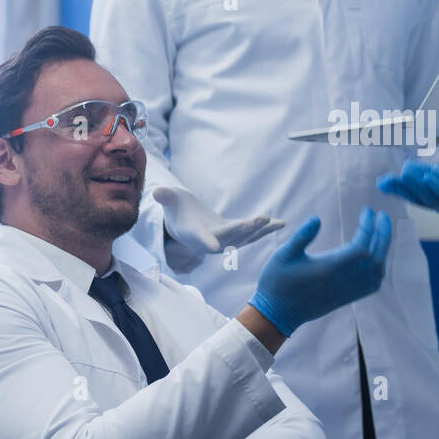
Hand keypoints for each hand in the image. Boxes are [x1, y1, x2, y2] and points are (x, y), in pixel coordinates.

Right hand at [154, 185, 284, 273]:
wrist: (186, 222)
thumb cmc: (176, 207)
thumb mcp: (170, 200)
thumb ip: (166, 197)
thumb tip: (157, 191)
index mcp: (194, 234)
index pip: (200, 239)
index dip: (207, 242)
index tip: (215, 247)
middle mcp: (211, 241)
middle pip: (227, 237)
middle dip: (241, 230)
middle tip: (255, 221)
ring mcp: (225, 240)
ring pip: (244, 237)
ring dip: (258, 230)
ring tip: (273, 221)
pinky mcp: (235, 235)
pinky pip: (252, 234)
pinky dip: (266, 229)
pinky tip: (281, 223)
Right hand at [247, 208, 391, 336]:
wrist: (276, 314)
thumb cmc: (277, 282)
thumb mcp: (283, 254)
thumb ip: (301, 236)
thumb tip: (317, 218)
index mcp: (329, 268)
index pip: (361, 247)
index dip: (368, 227)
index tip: (367, 211)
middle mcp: (342, 281)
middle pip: (375, 258)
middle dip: (382, 235)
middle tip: (382, 216)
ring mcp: (346, 292)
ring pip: (377, 271)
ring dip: (383, 250)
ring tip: (380, 232)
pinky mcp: (346, 298)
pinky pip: (372, 285)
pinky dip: (379, 268)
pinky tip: (376, 256)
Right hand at [376, 160, 438, 216]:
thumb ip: (424, 173)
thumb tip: (404, 169)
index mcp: (435, 199)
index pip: (413, 195)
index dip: (397, 189)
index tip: (382, 182)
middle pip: (418, 199)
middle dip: (402, 189)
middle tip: (387, 180)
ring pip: (431, 199)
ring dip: (416, 187)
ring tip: (404, 177)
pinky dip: (436, 188)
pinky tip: (427, 178)